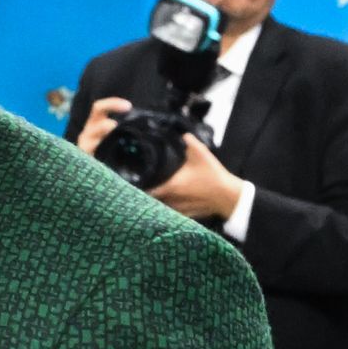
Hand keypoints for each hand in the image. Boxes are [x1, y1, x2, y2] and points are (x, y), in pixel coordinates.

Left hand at [72, 102, 242, 222]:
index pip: (142, 188)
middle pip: (144, 201)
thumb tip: (178, 131)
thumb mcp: (200, 153)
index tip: (120, 181)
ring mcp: (174, 210)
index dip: (130, 186)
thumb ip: (187, 141)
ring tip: (135, 198)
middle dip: (135, 196)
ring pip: (153, 209)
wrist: (227, 197)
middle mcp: (169, 200)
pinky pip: (164, 214)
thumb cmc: (213, 175)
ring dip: (145, 204)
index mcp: (169, 185)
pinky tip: (153, 207)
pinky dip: (157, 211)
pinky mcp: (180, 216)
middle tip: (124, 189)